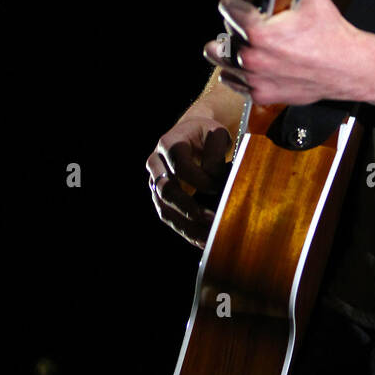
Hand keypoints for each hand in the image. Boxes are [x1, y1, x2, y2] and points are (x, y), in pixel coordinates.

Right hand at [147, 114, 231, 249]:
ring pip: (163, 209)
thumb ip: (216, 153)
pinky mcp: (160, 198)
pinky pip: (168, 217)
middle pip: (165, 190)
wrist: (192, 134)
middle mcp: (156, 163)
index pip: (180, 166)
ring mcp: (155, 182)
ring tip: (208, 238)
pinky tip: (203, 241)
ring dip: (186, 226)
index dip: (200, 179)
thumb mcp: (217, 133)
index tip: (219, 187)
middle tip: (210, 220)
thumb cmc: (207, 135)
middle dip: (188, 208)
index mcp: (169, 143)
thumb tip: (215, 179)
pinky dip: (185, 230)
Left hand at [204, 0, 362, 107]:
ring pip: (220, 58)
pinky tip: (254, 62)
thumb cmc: (331, 35)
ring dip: (231, 48)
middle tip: (257, 23)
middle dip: (239, 24)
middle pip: (223, 33)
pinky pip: (232, 80)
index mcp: (259, 32)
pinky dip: (238, 71)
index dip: (242, 0)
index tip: (254, 3)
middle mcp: (252, 58)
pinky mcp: (261, 95)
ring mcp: (255, 79)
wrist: (348, 67)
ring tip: (248, 42)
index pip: (227, 7)